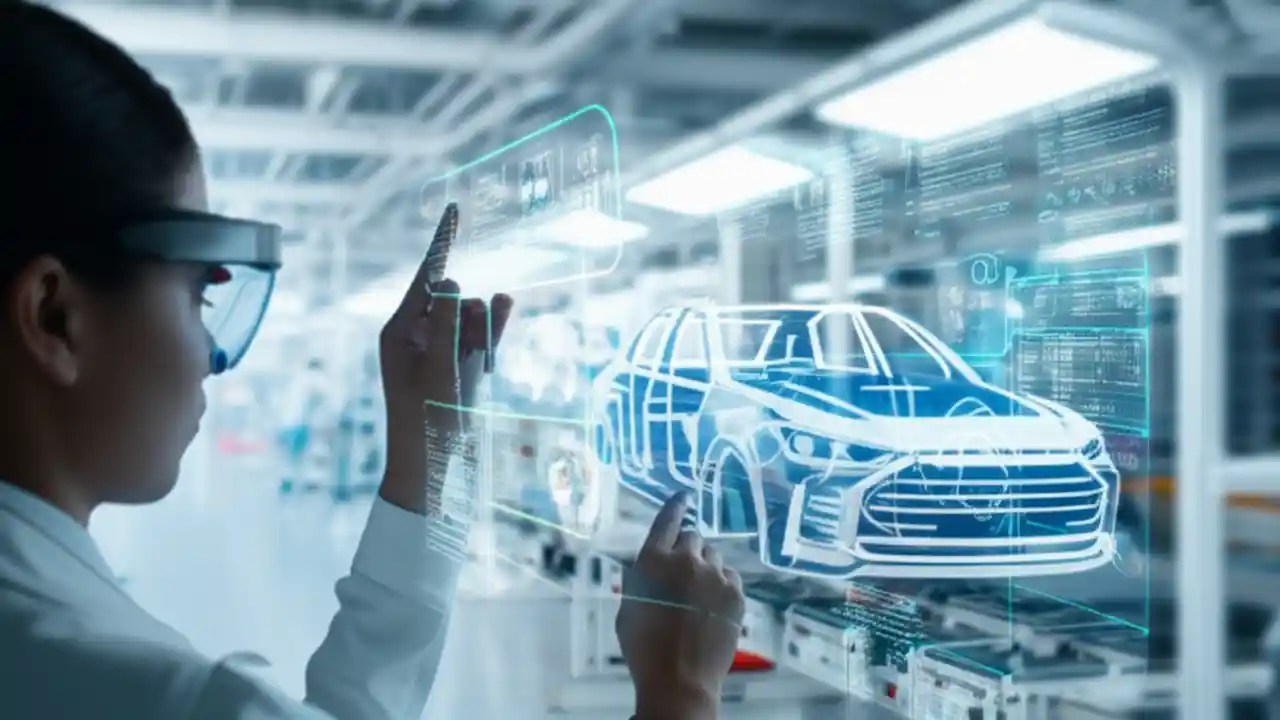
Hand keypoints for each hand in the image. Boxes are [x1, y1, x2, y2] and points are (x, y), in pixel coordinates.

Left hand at [377, 203, 512, 514]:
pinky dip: (490, 329)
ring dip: (483, 329)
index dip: (442, 243)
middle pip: (452, 298)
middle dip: (469, 312)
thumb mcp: (438, 366)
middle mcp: (416, 335)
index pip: (424, 277)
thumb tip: (450, 280)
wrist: (430, 467)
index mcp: (398, 331)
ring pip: (469, 318)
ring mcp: (438, 351)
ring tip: (479, 362)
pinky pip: (478, 337)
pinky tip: (505, 305)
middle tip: (467, 350)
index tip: (455, 208)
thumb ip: (445, 321)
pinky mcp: (457, 366)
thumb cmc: (426, 419)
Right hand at [617, 493, 744, 719]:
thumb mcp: (629, 607)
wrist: (679, 679)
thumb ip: (642, 578)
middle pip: (692, 538)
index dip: (675, 506)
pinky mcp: (736, 593)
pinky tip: (714, 605)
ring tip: (699, 596)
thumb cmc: (644, 647)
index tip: (684, 495)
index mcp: (652, 560)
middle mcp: (685, 560)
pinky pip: (730, 576)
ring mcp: (714, 575)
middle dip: (687, 551)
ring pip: (713, 556)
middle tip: (683, 576)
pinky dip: (722, 584)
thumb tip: (653, 566)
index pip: (667, 520)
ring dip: (705, 567)